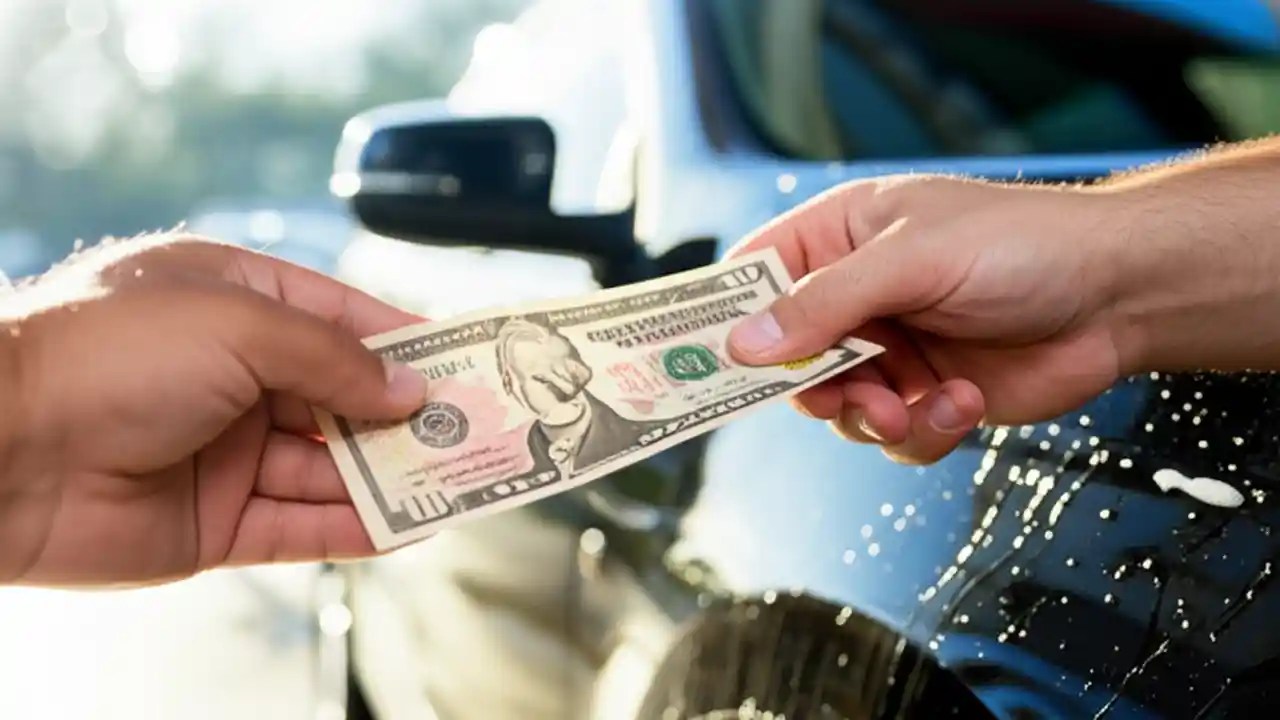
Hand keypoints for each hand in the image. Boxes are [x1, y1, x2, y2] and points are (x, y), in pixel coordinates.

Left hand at [0, 237, 427, 585]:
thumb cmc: (105, 355)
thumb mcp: (237, 323)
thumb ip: (332, 359)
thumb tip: (406, 390)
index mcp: (233, 301)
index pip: (342, 318)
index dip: (406, 340)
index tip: (467, 359)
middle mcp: (234, 374)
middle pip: (345, 397)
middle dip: (410, 415)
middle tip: (477, 429)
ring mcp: (226, 450)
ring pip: (332, 466)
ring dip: (396, 475)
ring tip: (461, 480)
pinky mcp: (216, 521)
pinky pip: (303, 525)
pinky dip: (358, 527)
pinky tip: (409, 526)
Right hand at [726, 176, 1132, 464]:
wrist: (1120, 296)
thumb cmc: (1022, 245)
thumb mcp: (912, 260)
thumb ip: (826, 303)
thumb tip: (745, 344)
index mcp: (838, 238)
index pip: (753, 276)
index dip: (726, 319)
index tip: (705, 361)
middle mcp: (856, 297)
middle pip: (785, 357)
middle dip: (813, 387)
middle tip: (838, 399)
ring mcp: (890, 350)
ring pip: (836, 408)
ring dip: (870, 417)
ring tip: (913, 406)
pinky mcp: (927, 397)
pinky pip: (892, 435)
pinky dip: (922, 431)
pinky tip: (962, 401)